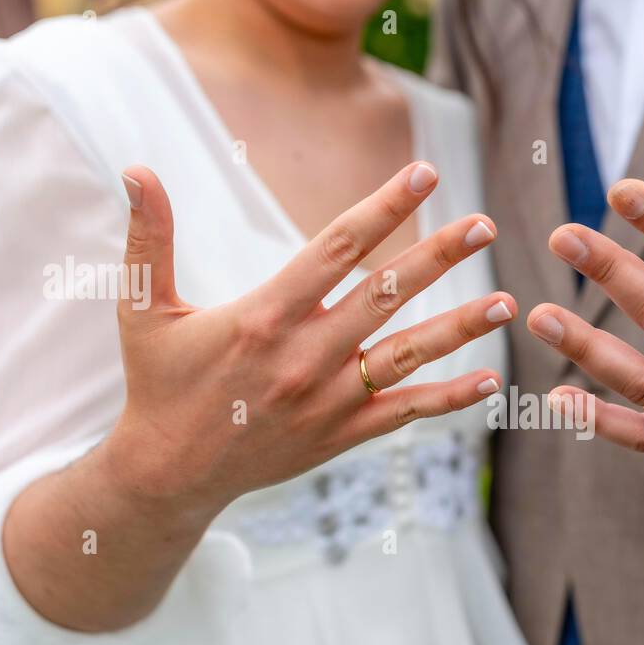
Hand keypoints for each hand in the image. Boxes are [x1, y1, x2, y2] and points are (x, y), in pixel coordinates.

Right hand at [107, 161, 512, 515]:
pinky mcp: (341, 434)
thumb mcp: (144, 310)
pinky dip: (449, 400)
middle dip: (438, 257)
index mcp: (263, 316)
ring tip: (507, 302)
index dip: (384, 208)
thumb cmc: (160, 384)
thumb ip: (148, 238)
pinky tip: (489, 382)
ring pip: (407, 355)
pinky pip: (405, 413)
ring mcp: (329, 399)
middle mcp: (304, 356)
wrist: (170, 474)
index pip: (337, 248)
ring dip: (460, 327)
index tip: (424, 175)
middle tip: (483, 225)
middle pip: (385, 295)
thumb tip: (136, 169)